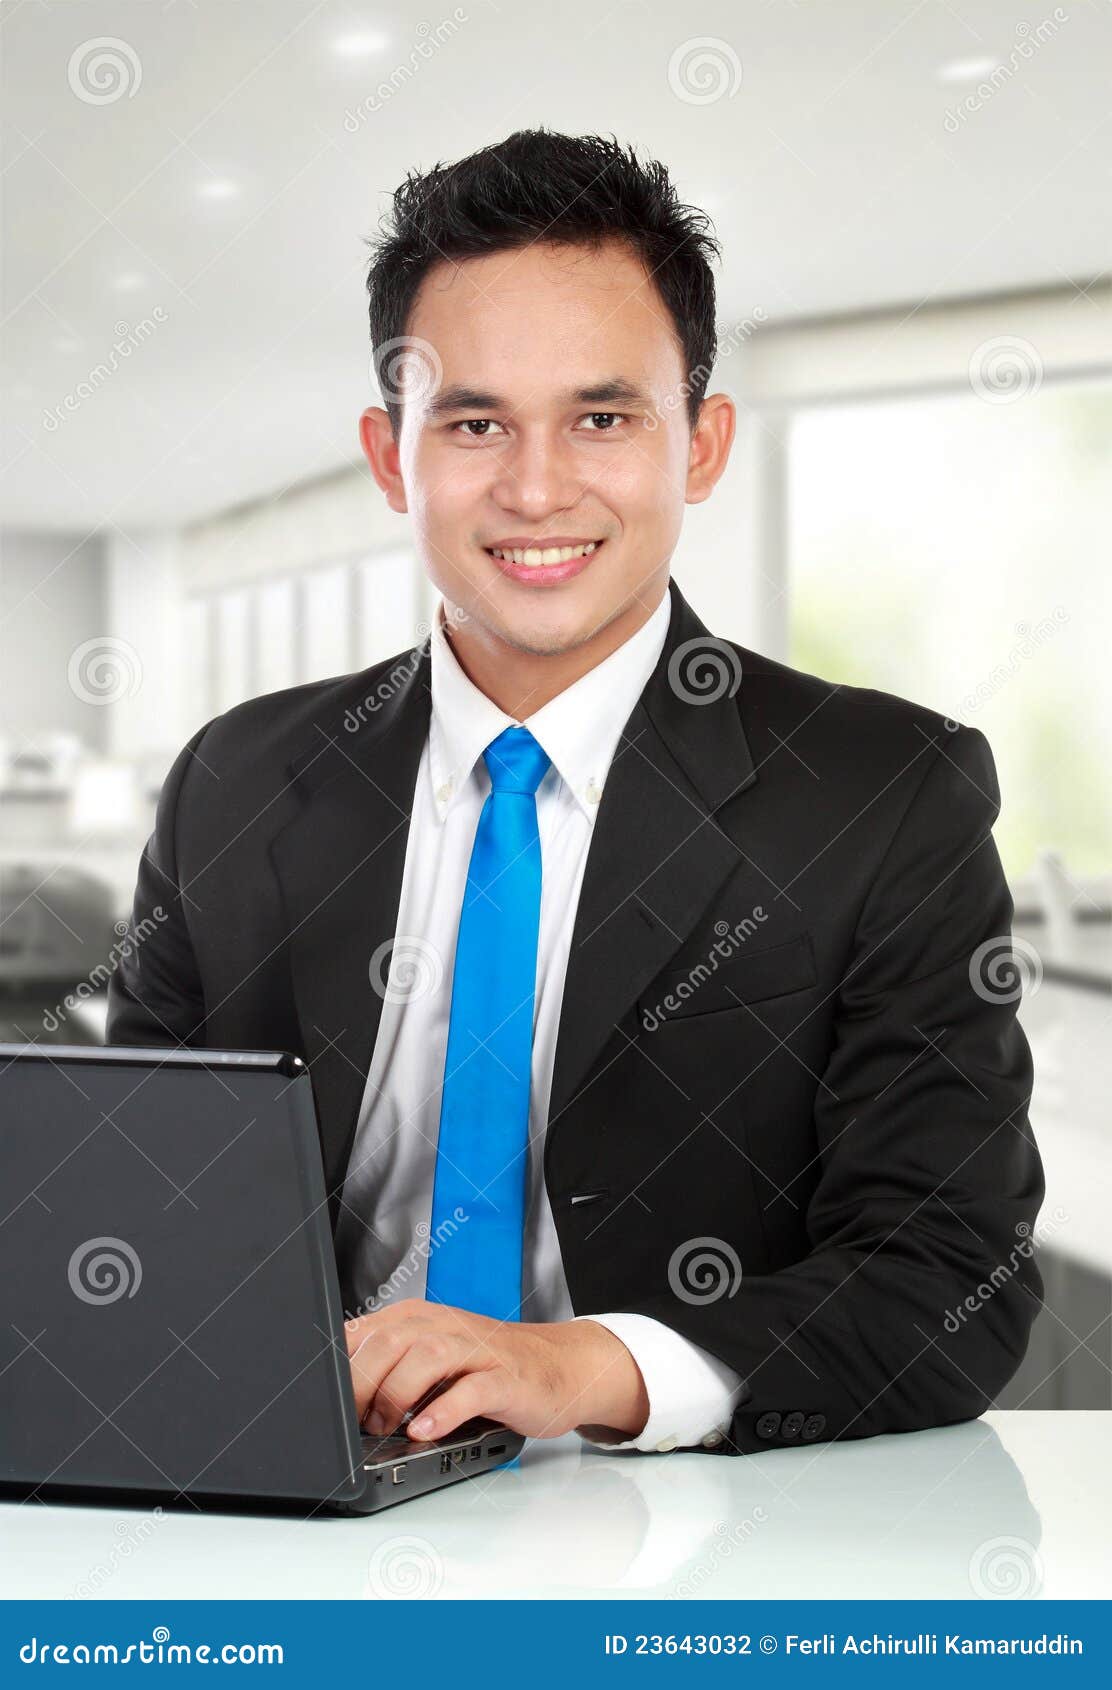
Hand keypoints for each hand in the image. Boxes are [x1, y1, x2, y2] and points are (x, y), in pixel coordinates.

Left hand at [343, 1299, 649, 1443]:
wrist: (559, 1364)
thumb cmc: (488, 1366)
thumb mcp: (430, 1357)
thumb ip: (387, 1365)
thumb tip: (336, 1393)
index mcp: (417, 1318)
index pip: (363, 1331)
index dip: (339, 1368)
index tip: (326, 1403)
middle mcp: (444, 1326)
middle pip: (388, 1342)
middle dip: (361, 1384)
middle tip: (354, 1421)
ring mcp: (478, 1350)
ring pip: (426, 1356)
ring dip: (397, 1394)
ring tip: (387, 1426)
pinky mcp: (506, 1378)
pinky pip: (472, 1390)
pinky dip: (443, 1411)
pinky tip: (424, 1429)